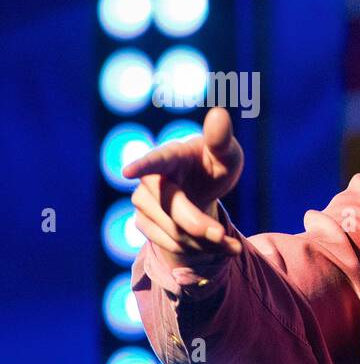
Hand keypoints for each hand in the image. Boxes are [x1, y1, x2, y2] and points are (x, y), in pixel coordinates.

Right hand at [121, 106, 243, 272]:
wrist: (203, 190)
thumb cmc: (214, 166)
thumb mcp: (226, 155)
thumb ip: (221, 140)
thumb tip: (219, 113)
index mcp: (170, 156)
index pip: (155, 161)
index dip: (142, 165)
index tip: (127, 172)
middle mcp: (150, 178)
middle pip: (170, 207)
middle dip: (197, 224)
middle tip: (223, 236)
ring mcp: (143, 202)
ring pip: (172, 231)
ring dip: (204, 241)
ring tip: (228, 241)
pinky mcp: (144, 224)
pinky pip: (171, 245)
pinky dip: (197, 250)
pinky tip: (214, 245)